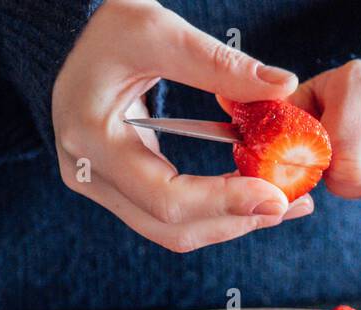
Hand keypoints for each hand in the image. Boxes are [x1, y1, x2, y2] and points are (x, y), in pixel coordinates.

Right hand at [51, 0, 312, 252]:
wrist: (68, 37)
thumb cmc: (104, 27)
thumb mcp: (157, 30)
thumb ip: (218, 63)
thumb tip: (283, 86)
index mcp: (91, 138)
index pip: (166, 197)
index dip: (225, 202)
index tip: (276, 195)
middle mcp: (89, 174)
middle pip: (172, 227)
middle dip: (237, 219)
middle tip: (292, 204)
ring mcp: (101, 187)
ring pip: (173, 231)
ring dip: (231, 221)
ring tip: (282, 203)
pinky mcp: (118, 188)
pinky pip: (170, 215)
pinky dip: (214, 210)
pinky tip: (251, 194)